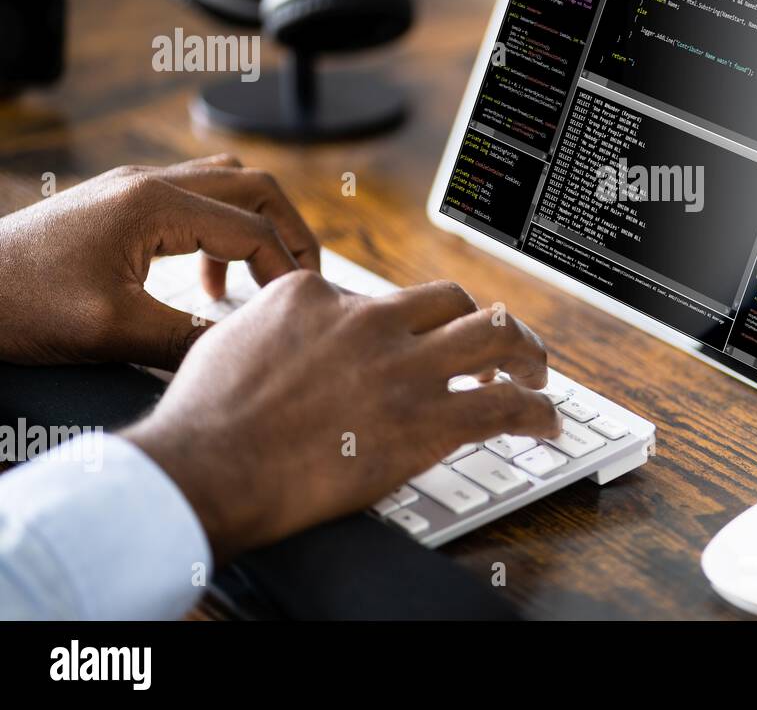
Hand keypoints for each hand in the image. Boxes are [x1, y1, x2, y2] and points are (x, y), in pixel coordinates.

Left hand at [0, 155, 318, 368]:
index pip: (252, 227)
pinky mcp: (119, 203)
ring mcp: (132, 187)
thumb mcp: (112, 333)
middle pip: (255, 187)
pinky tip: (209, 280)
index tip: (298, 310)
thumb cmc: (19, 308)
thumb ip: (188, 337)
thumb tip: (248, 349)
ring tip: (264, 276)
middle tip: (304, 282)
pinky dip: (222, 230)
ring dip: (258, 225)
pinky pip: (196, 199)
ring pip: (228, 183)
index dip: (287, 269)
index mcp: (154, 204)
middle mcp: (148, 182)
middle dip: (290, 233)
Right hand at [123, 270, 560, 560]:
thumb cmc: (205, 416)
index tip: (411, 346)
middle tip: (496, 344)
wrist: (207, 467)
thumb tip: (290, 329)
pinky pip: (504, 407)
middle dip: (481, 319)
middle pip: (452, 301)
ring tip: (535, 369)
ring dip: (525, 352)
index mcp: (319, 295)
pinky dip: (536, 412)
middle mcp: (371, 321)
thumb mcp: (231, 336)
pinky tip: (545, 422)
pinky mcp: (427, 420)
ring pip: (494, 336)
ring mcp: (404, 367)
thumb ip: (275, 323)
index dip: (404, 328)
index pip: (383, 299)